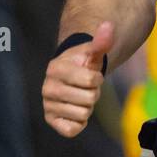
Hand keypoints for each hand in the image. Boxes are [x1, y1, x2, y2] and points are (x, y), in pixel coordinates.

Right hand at [42, 23, 113, 137]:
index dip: (97, 80)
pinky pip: (72, 130)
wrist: (69, 78)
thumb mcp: (92, 53)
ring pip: (83, 114)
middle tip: (85, 88)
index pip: (91, 81)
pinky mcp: (51, 121)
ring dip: (87, 107)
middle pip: (89, 99)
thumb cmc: (82, 65)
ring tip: (80, 98)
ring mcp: (47, 105)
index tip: (91, 75)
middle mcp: (47, 88)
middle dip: (93, 94)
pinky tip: (75, 111)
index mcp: (56, 68)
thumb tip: (108, 26)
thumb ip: (101, 42)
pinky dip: (79, 123)